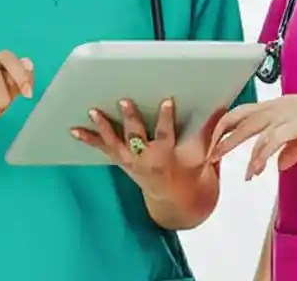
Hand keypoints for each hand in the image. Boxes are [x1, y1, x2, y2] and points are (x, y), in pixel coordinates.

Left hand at [73, 98, 223, 198]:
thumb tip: (223, 107)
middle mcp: (146, 159)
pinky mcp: (120, 159)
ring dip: (104, 126)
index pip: (166, 134)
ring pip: (115, 142)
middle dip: (131, 119)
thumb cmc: (188, 168)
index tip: (167, 100)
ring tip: (93, 111)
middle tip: (125, 101)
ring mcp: (130, 160)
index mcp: (166, 155)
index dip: (166, 118)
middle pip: (137, 136)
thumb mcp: (201, 154)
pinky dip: (87, 139)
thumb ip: (209, 131)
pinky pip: (102, 149)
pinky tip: (73, 129)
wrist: (172, 196)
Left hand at [208, 91, 296, 179]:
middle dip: (220, 135)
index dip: (227, 125)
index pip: (244, 112)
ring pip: (250, 129)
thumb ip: (291, 150)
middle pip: (239, 118)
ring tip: (219, 162)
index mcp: (278, 105)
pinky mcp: (296, 124)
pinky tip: (253, 170)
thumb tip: (279, 165)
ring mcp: (286, 113)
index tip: (214, 140)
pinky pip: (270, 142)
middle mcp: (277, 106)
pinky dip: (258, 157)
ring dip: (232, 147)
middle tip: (207, 152)